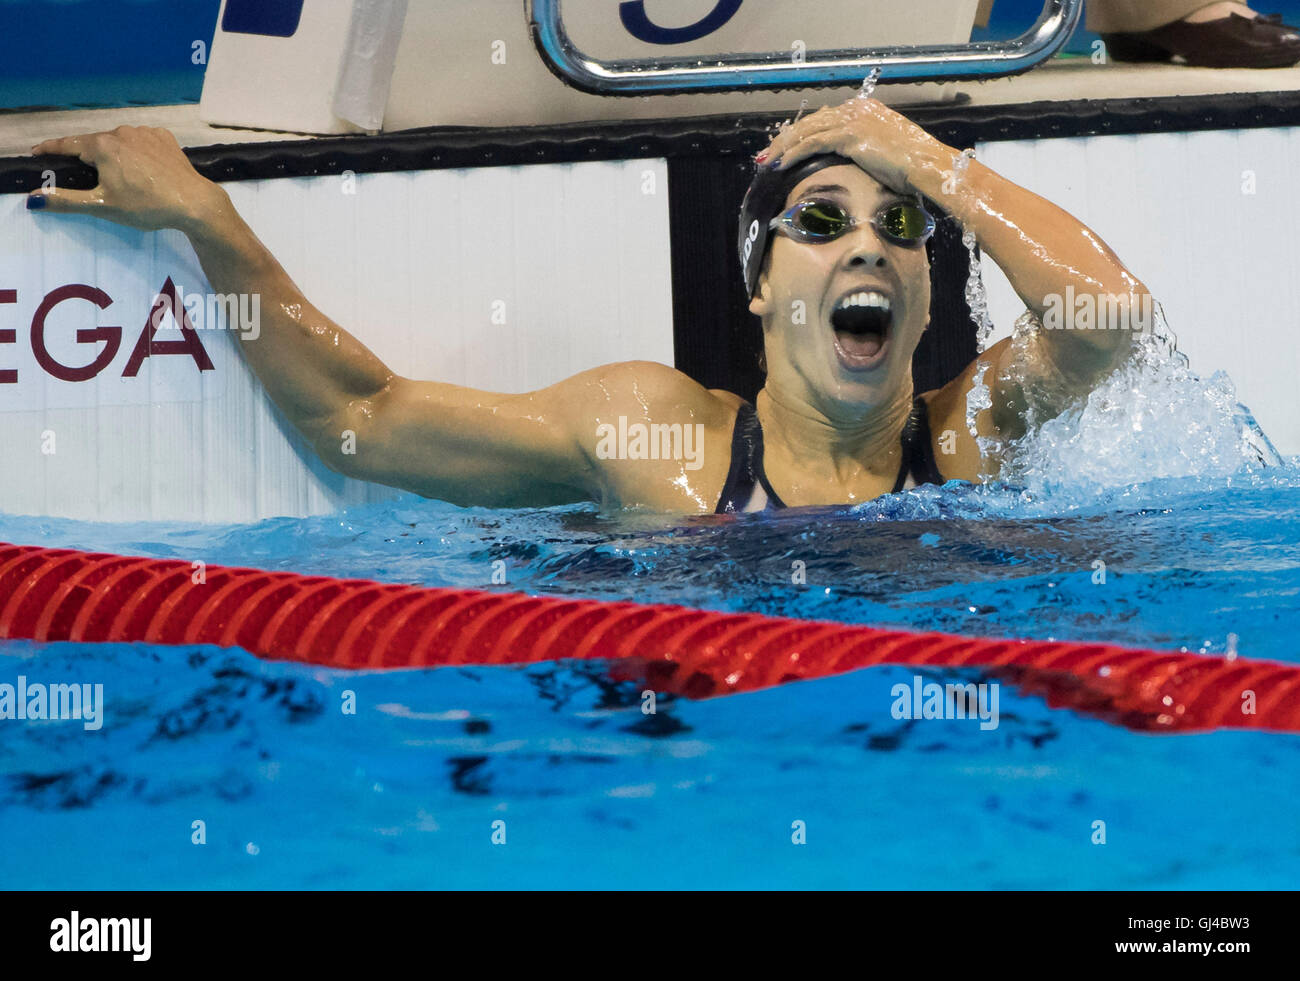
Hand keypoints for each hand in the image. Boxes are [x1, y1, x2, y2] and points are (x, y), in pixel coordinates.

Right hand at [28, 126, 226, 232]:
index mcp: (103, 146)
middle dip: (89, 158)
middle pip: (96, 144)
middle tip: (90, 177)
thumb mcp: (103, 206)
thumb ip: (66, 200)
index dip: (52, 149)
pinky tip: (144, 170)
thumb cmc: (147, 206)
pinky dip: (137, 153)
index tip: (38, 152)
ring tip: (123, 178)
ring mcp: (145, 132)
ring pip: (119, 142)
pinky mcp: (164, 137)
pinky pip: (142, 142)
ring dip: (115, 155)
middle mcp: (122, 132)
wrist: (194, 203)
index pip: (69, 144)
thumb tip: (35, 198)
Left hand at [756, 97, 950, 196]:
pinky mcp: (849, 135)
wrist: (925, 164)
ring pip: (807, 131)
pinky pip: (813, 143)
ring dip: (783, 147)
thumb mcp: (884, 151)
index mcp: (863, 110)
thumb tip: (848, 160)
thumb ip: (864, 148)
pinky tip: (781, 164)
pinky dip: (793, 153)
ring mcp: (852, 120)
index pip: (822, 118)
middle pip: (810, 122)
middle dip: (785, 139)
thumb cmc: (910, 165)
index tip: (784, 146)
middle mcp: (856, 109)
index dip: (800, 133)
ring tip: (767, 160)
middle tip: (766, 153)